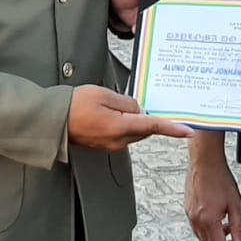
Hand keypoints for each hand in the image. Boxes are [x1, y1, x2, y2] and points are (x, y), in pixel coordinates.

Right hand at [68, 85, 192, 151]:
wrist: (53, 121)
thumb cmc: (74, 106)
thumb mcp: (103, 95)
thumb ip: (125, 102)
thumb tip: (138, 109)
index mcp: (120, 127)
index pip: (152, 126)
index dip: (172, 128)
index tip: (188, 131)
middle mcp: (118, 140)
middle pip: (144, 130)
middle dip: (149, 119)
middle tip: (145, 103)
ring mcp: (111, 145)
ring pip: (134, 133)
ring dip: (135, 121)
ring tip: (121, 105)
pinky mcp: (104, 145)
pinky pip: (122, 135)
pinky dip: (125, 125)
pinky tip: (114, 113)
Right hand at [185, 154, 240, 240]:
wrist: (205, 162)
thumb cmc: (219, 178)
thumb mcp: (235, 205)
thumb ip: (239, 228)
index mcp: (208, 220)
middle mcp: (196, 219)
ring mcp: (190, 214)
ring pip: (202, 237)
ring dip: (216, 238)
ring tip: (228, 229)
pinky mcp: (188, 208)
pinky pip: (197, 227)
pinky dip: (208, 230)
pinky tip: (217, 221)